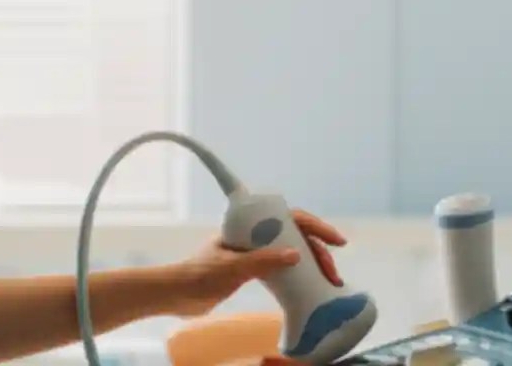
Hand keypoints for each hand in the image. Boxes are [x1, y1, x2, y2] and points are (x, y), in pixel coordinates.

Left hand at [171, 210, 346, 317]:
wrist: (176, 295)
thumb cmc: (198, 276)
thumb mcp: (232, 268)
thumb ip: (262, 261)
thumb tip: (297, 255)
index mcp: (249, 223)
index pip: (290, 217)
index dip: (315, 225)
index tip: (335, 239)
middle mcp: (254, 234)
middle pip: (296, 235)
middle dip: (318, 251)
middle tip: (333, 271)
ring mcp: (254, 251)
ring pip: (291, 252)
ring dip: (311, 264)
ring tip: (328, 280)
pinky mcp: (251, 269)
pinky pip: (282, 268)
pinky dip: (297, 276)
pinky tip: (309, 286)